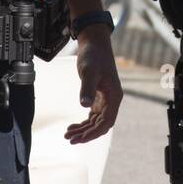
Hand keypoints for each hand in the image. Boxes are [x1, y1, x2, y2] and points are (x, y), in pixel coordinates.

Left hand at [64, 26, 122, 143]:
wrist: (94, 44)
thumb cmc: (94, 56)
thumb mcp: (89, 72)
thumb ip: (87, 88)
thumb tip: (85, 106)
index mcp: (114, 97)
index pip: (106, 122)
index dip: (93, 133)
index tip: (80, 138)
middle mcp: (112, 100)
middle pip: (101, 125)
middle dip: (86, 134)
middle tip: (69, 139)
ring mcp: (105, 99)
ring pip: (96, 122)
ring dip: (83, 129)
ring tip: (68, 134)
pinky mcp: (98, 97)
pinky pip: (92, 116)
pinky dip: (83, 122)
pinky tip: (73, 126)